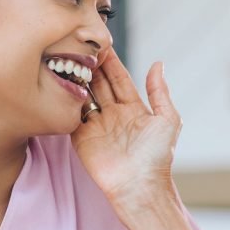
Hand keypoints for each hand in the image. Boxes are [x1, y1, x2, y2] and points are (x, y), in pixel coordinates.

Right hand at [71, 48, 180, 211]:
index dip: (111, 61)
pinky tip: (61, 81)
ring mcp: (96, 125)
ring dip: (78, 78)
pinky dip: (67, 99)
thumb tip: (158, 64)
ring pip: (84, 95)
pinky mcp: (81, 137)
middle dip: (91, 64)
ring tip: (69, 57)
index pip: (119, 78)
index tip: (103, 42)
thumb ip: (160, 92)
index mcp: (134, 108)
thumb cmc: (158, 157)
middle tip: (81, 44)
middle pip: (99, 83)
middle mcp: (114, 114)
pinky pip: (72, 114)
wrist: (139, 186)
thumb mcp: (168, 120)